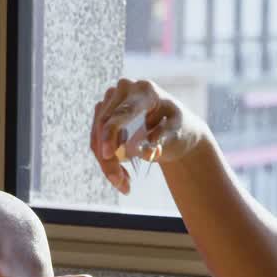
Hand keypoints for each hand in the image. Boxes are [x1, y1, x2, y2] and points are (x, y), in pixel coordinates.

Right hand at [90, 78, 213, 194]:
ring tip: (125, 186)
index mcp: (146, 91)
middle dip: (110, 160)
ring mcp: (111, 99)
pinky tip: (121, 176)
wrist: (175, 129)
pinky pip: (96, 140)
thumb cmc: (180, 129)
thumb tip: (146, 150)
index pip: (122, 112)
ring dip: (107, 164)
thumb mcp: (178, 134)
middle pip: (105, 126)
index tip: (108, 155)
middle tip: (125, 186)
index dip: (111, 133)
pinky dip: (106, 161)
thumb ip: (163, 138)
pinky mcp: (103, 113)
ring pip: (96, 136)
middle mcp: (124, 89)